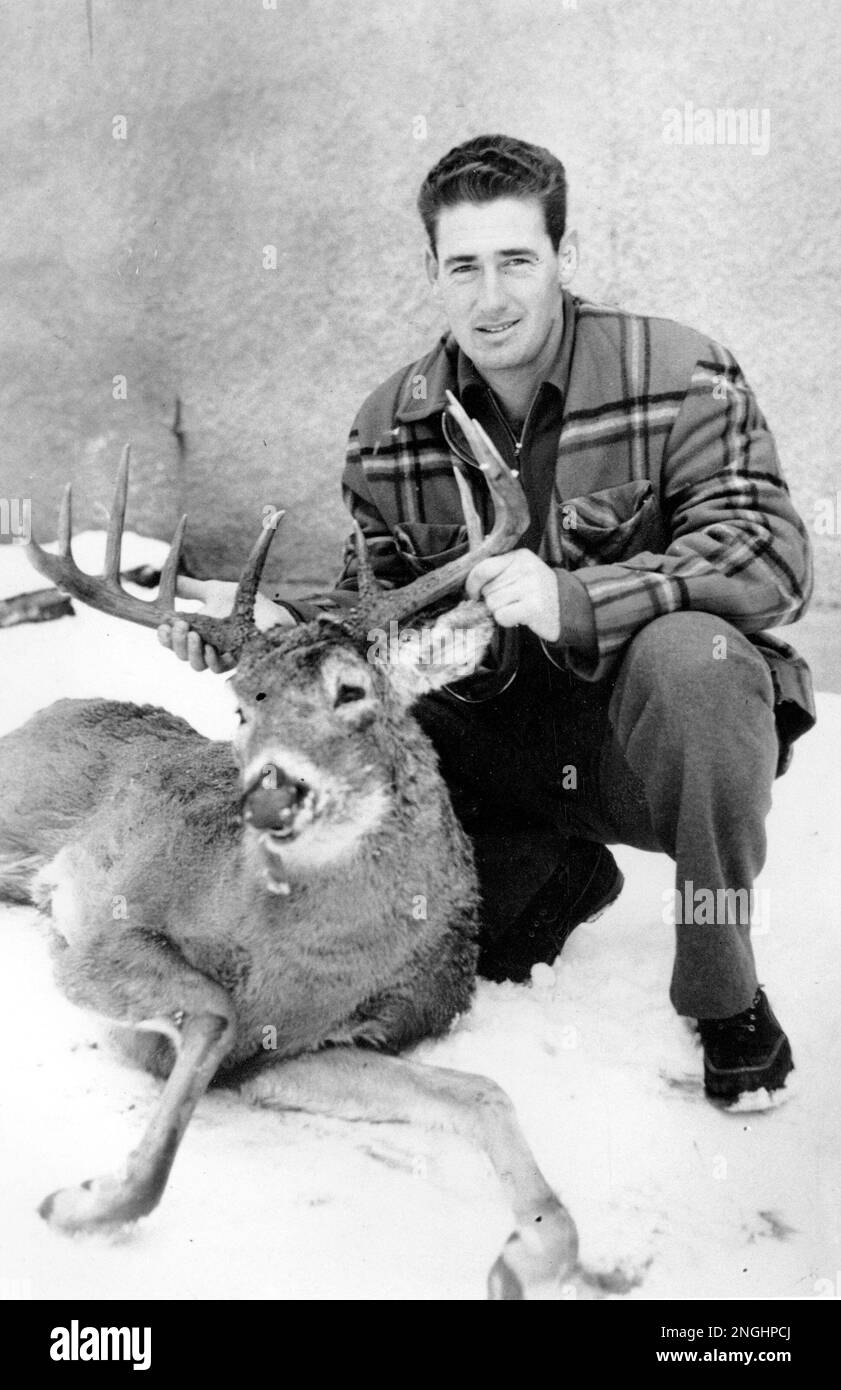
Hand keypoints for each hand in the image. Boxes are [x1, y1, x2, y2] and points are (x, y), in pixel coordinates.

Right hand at [156, 577, 293, 672]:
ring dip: (191, 651)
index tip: (162, 624)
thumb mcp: (212, 591)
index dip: (164, 636)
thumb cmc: (241, 602)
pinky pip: (217, 669)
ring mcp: (219, 657)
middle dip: (176, 641)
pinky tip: (210, 648)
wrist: (269, 609)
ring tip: (194, 635)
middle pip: (181, 654)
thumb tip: (167, 580)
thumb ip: (190, 588)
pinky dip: (211, 659)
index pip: (173, 641)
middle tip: (181, 625)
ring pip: (196, 665)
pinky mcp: (235, 662)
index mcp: (196, 632)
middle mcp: (204, 648)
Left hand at [465, 550, 560, 641]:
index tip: (474, 593)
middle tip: (511, 602)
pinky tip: (520, 617)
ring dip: (501, 611)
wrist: (571, 608)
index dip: (472, 584)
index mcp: (520, 556)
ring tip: (518, 608)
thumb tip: (470, 583)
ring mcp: (531, 587)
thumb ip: (499, 571)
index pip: (483, 568)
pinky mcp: (533, 607)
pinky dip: (507, 621)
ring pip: (492, 604)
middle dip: (493, 600)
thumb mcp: (522, 572)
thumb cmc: (539, 592)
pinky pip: (502, 616)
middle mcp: (526, 568)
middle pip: (487, 590)